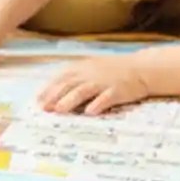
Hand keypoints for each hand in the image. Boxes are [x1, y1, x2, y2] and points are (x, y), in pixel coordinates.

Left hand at [36, 57, 150, 115]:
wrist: (142, 68)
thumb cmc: (113, 71)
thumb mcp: (91, 68)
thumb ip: (74, 78)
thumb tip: (54, 93)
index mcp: (82, 69)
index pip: (61, 78)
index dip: (48, 89)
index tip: (37, 101)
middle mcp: (90, 74)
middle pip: (69, 85)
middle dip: (54, 97)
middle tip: (44, 108)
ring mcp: (104, 82)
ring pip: (84, 91)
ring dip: (70, 100)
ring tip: (59, 110)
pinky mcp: (118, 90)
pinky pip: (106, 98)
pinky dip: (98, 104)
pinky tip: (90, 112)